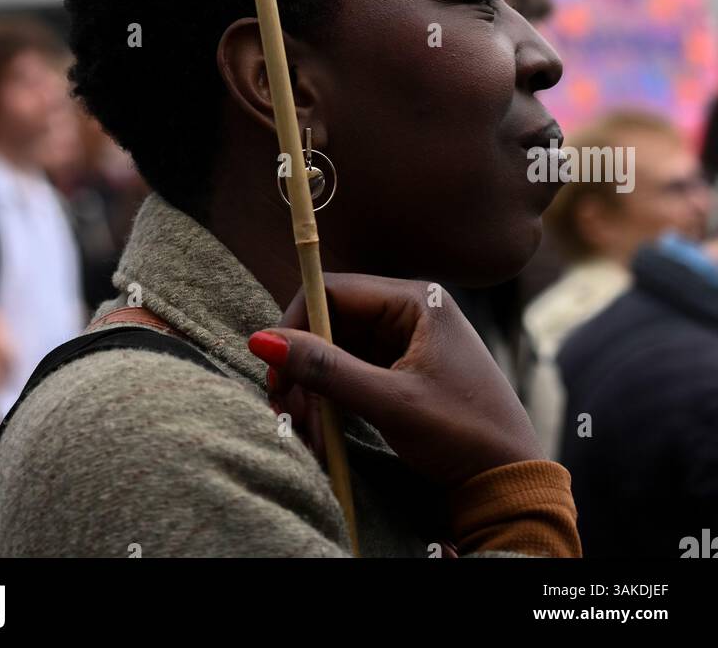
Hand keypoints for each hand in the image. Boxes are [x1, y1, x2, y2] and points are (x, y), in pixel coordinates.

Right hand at [252, 273, 543, 488]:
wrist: (509, 480)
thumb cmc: (463, 433)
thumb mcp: (390, 402)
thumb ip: (328, 370)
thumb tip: (262, 341)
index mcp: (416, 301)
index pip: (335, 291)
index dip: (297, 324)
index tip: (273, 368)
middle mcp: (410, 312)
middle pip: (332, 322)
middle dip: (304, 365)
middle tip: (283, 407)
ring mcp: (406, 342)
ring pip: (338, 351)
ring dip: (314, 388)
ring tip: (304, 429)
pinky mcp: (402, 370)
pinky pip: (352, 372)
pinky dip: (332, 399)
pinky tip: (322, 429)